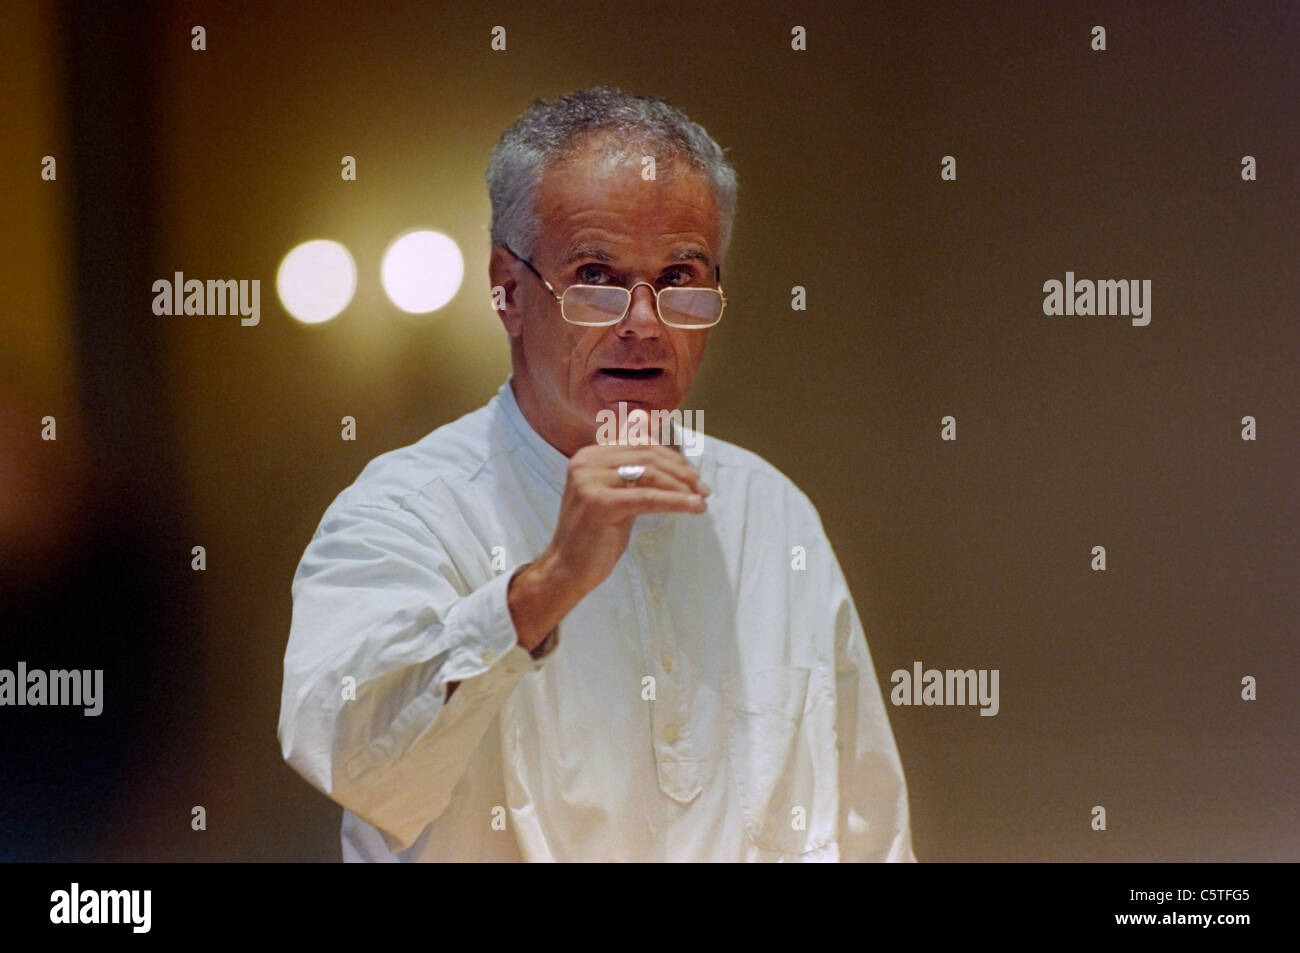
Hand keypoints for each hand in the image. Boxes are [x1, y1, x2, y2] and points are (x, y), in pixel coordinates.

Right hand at [506, 414, 709, 651]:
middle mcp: (586, 461)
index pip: (640, 444)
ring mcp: (589, 480)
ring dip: (682, 487)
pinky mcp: (598, 502)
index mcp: (589, 455)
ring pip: (650, 475)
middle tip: (703, 488)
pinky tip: (694, 508)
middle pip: (647, 456)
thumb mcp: (617, 494)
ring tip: (701, 499)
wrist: (567, 569)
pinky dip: (675, 502)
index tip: (694, 476)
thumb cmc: (596, 535)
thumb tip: (659, 438)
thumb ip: (636, 472)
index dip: (672, 458)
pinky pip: (648, 498)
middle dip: (681, 471)